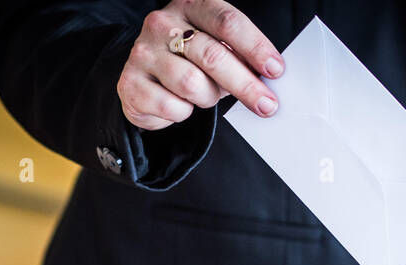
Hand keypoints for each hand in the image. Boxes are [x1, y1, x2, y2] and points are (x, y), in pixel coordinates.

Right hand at [117, 0, 282, 130]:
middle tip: (266, 104)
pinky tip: (180, 104)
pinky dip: (183, 113)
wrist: (144, 79)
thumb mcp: (215, 47)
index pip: (227, 22)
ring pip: (191, 84)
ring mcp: (143, 52)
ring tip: (206, 96)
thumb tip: (269, 77)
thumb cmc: (190, 61)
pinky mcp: (130, 83)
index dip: (255, 47)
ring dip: (207, 98)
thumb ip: (239, 55)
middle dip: (244, 85)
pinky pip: (171, 107)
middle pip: (212, 56)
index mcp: (189, 5)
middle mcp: (162, 23)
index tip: (275, 70)